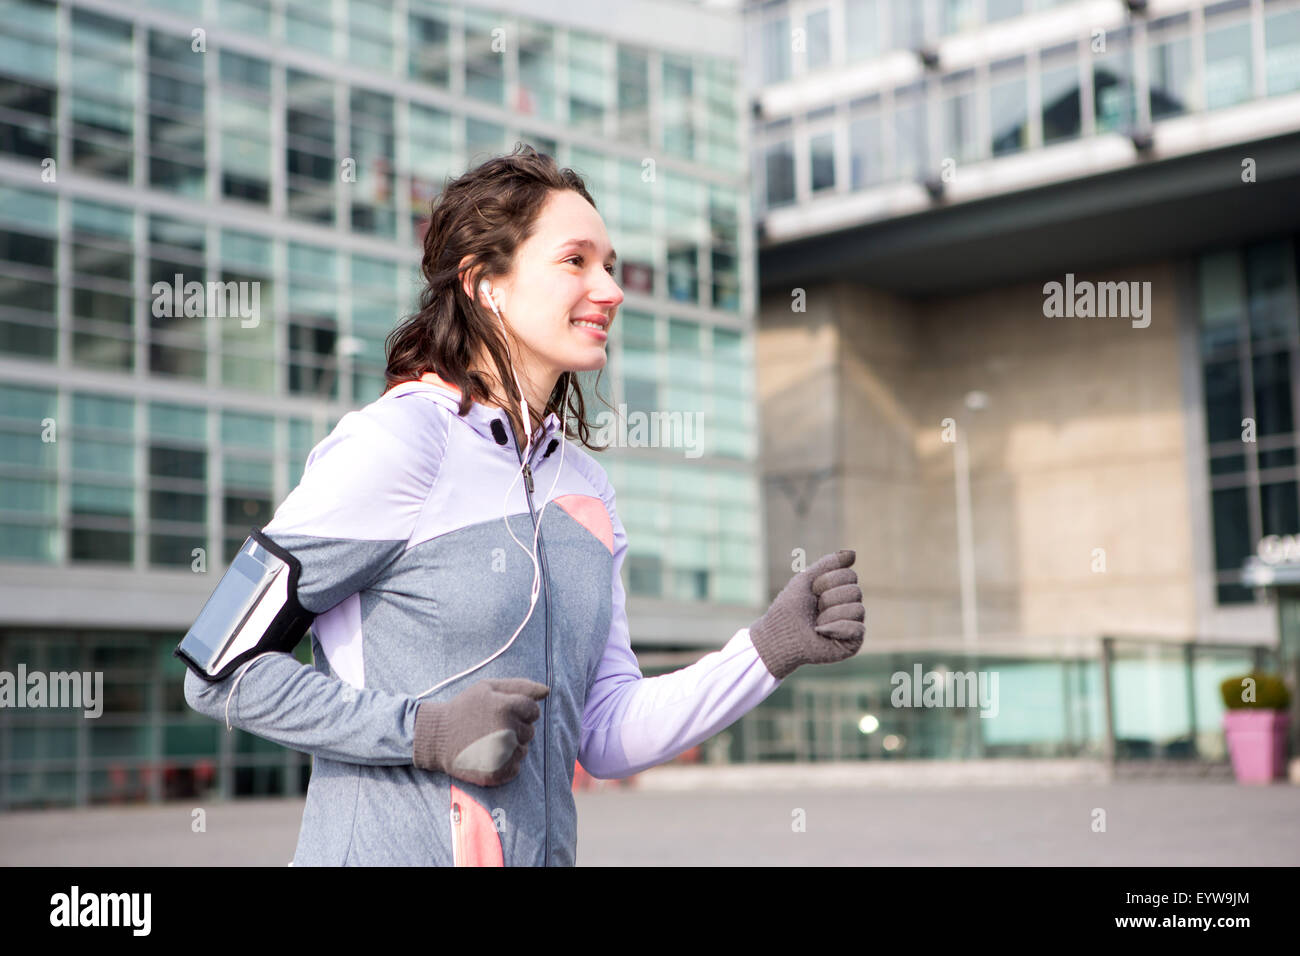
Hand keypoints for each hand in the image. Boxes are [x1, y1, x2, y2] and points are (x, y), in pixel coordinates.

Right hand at [413, 678, 548, 785]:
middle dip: (516, 729)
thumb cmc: (464, 708)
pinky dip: (506, 764)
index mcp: (506, 707)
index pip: (534, 711)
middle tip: (492, 728)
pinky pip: (516, 769)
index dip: (520, 711)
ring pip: (523, 751)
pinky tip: (488, 755)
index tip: (502, 713)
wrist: (436, 737)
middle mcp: (506, 731)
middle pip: (530, 732)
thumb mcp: (488, 688)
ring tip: (488, 741)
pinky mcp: (496, 773)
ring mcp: (501, 754)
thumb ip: (520, 686)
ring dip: (511, 747)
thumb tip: (547, 691)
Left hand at [748, 550, 864, 679]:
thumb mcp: (807, 579)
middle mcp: (848, 606)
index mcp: (839, 590)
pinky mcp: (852, 643)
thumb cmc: (790, 608)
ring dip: (830, 615)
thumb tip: (853, 553)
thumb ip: (829, 564)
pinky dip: (836, 628)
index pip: (850, 575)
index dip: (827, 581)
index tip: (812, 591)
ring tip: (816, 623)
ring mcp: (852, 625)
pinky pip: (858, 628)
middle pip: (855, 591)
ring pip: (858, 609)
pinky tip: (822, 633)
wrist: (780, 634)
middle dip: (829, 598)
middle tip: (814, 609)